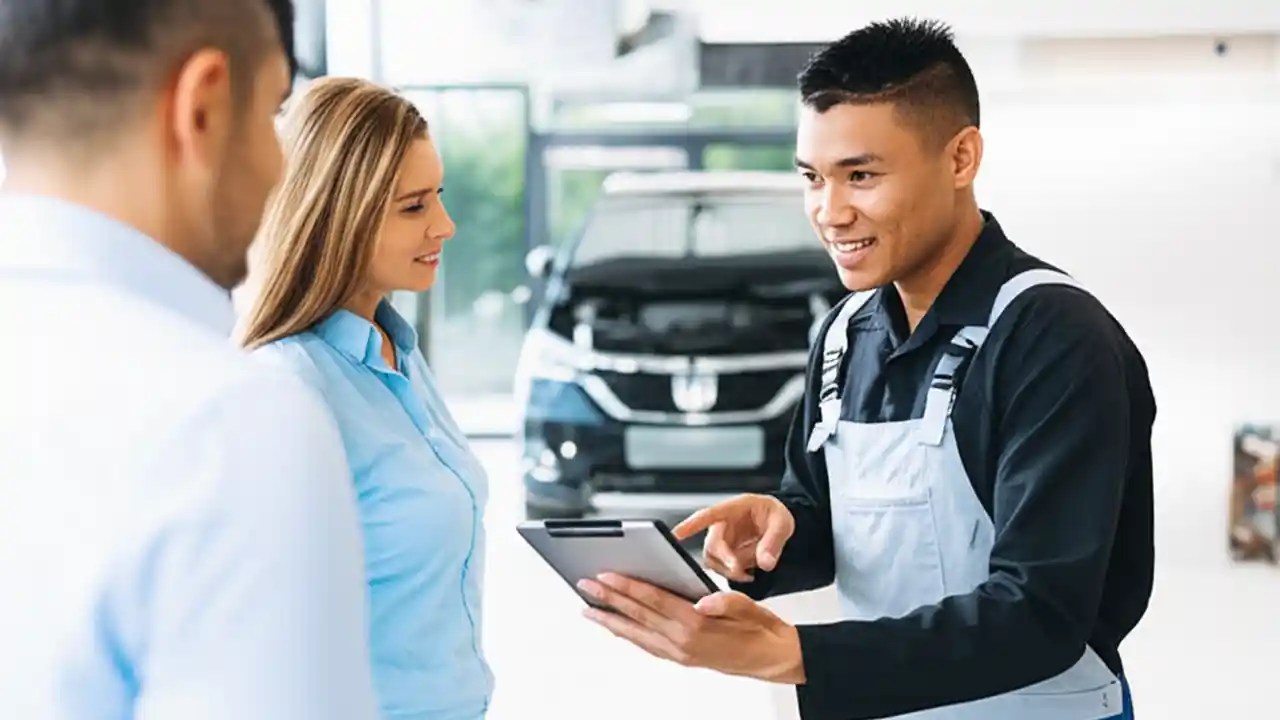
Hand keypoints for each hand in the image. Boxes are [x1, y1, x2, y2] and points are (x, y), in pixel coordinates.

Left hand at [577, 574, 805, 683]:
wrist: (772, 658)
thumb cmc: (760, 629)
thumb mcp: (749, 608)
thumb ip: (725, 602)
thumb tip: (704, 600)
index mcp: (698, 624)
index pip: (654, 600)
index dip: (628, 586)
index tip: (606, 575)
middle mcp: (683, 642)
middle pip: (638, 615)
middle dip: (608, 599)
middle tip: (584, 585)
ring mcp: (680, 653)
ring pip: (636, 634)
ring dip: (610, 621)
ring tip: (588, 609)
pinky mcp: (681, 659)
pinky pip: (646, 646)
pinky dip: (628, 635)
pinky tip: (616, 628)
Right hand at [673, 494, 794, 581]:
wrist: (776, 524)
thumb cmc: (776, 515)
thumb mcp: (782, 523)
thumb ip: (773, 542)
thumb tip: (766, 563)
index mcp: (734, 509)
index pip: (709, 515)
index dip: (691, 524)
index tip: (676, 534)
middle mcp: (722, 524)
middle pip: (711, 545)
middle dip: (724, 560)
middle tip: (740, 571)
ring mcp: (721, 540)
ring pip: (712, 560)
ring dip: (727, 570)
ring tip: (748, 574)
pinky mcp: (724, 554)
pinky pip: (720, 567)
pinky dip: (732, 575)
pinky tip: (748, 575)